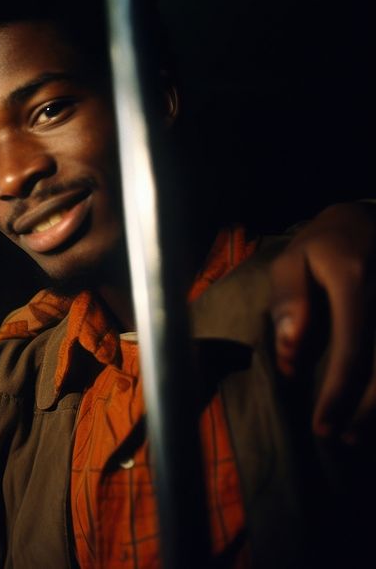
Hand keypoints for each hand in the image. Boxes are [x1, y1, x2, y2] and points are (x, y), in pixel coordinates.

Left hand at [269, 202, 375, 443]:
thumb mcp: (296, 259)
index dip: (339, 392)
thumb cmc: (328, 245)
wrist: (375, 218)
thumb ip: (289, 301)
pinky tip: (372, 407)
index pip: (353, 346)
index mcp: (356, 278)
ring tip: (357, 433)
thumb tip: (290, 355)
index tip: (322, 426)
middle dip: (367, 410)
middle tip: (340, 438)